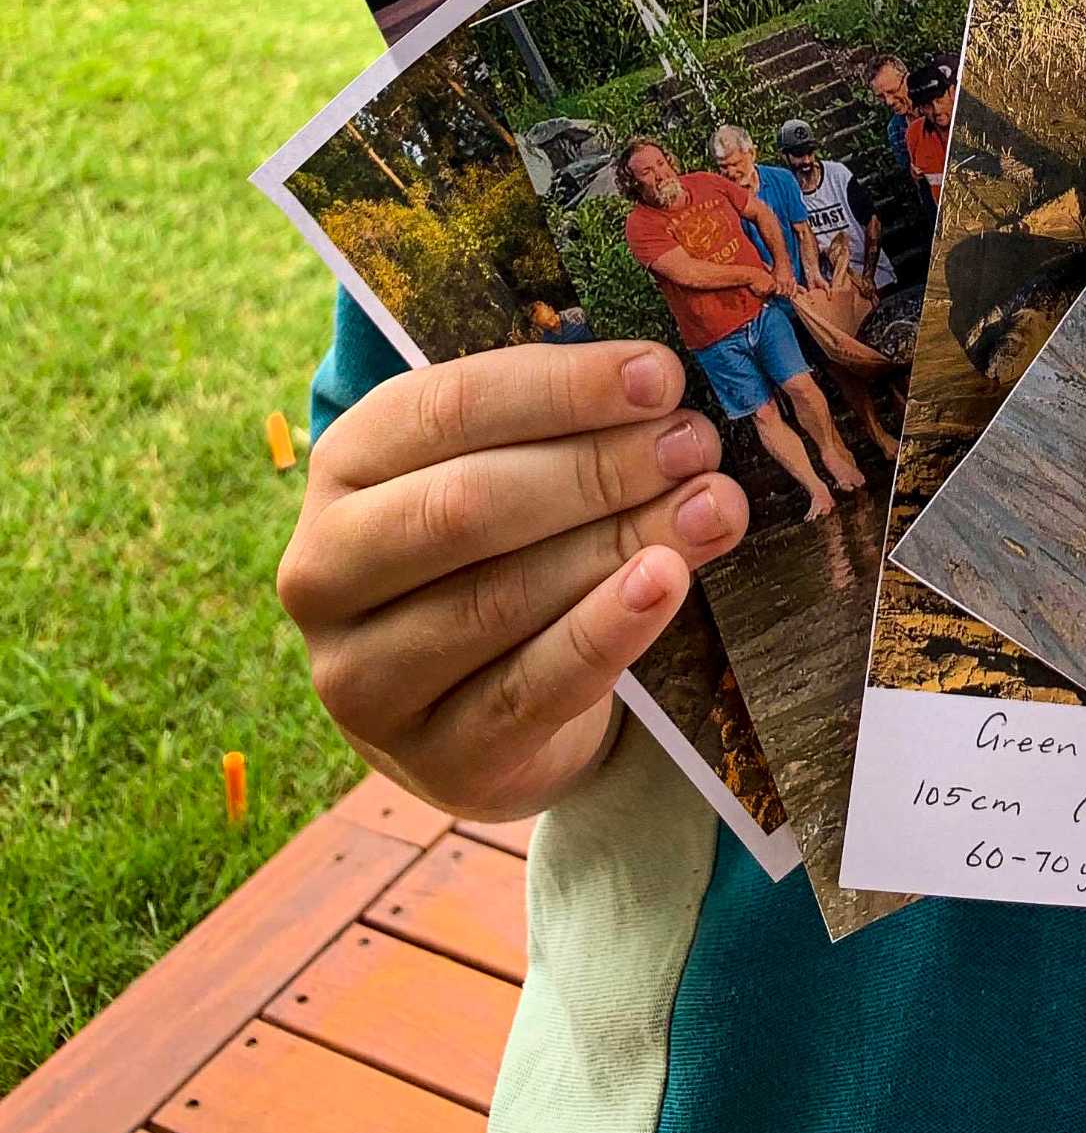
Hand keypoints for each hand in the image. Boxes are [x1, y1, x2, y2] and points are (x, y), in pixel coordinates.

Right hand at [277, 343, 748, 821]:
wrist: (479, 711)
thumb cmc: (500, 552)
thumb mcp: (502, 471)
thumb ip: (559, 427)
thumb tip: (661, 381)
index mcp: (343, 467)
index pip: (447, 409)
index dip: (561, 388)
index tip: (661, 375)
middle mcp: (325, 570)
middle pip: (467, 504)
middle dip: (595, 467)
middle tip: (694, 443)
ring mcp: (363, 677)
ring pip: (499, 598)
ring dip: (619, 541)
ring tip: (711, 505)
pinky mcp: (432, 757)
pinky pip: (529, 689)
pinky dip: (606, 630)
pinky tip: (669, 582)